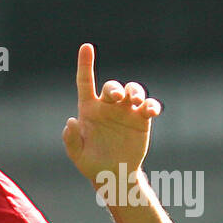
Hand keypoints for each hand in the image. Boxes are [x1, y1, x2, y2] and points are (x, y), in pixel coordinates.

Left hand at [64, 44, 161, 185]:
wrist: (113, 175)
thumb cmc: (92, 164)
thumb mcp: (77, 155)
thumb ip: (71, 139)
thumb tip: (71, 121)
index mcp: (89, 110)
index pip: (85, 82)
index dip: (85, 64)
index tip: (86, 47)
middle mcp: (108, 106)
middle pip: (113, 87)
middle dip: (116, 88)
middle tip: (118, 98)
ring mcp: (126, 111)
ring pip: (133, 90)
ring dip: (135, 91)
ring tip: (137, 102)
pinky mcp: (142, 119)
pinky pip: (149, 106)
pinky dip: (152, 105)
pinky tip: (150, 110)